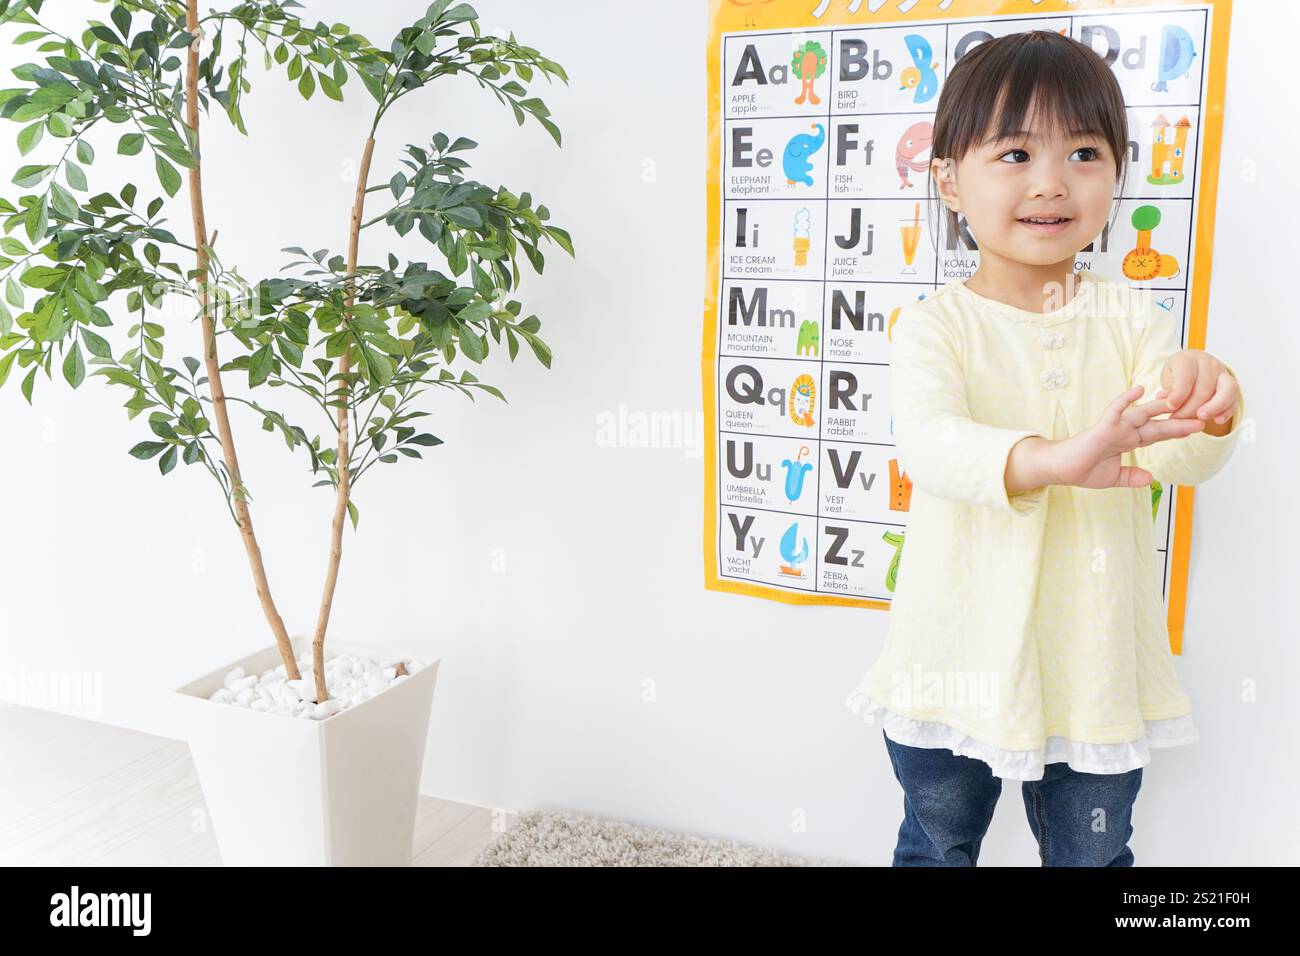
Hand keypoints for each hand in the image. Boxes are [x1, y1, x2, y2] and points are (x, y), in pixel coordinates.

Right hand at [1044, 385, 1207, 488]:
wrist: (1058, 469)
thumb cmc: (1080, 470)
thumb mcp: (1112, 478)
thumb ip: (1131, 476)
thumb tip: (1151, 479)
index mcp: (1127, 442)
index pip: (1156, 435)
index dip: (1175, 431)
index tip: (1196, 428)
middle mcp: (1123, 432)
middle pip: (1156, 424)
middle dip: (1178, 421)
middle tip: (1201, 418)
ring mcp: (1113, 427)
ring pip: (1141, 414)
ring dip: (1160, 408)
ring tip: (1180, 400)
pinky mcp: (1101, 427)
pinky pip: (1115, 410)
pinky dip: (1126, 400)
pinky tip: (1139, 390)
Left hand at [1151, 349, 1238, 434]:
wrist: (1191, 369)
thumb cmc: (1177, 375)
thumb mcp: (1167, 379)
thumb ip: (1168, 390)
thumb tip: (1165, 400)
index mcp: (1188, 359)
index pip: (1186, 376)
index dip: (1179, 393)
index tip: (1171, 406)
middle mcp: (1209, 363)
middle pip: (1205, 387)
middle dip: (1192, 407)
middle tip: (1179, 419)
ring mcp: (1223, 373)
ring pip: (1226, 390)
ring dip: (1214, 408)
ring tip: (1201, 418)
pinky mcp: (1232, 385)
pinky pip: (1234, 398)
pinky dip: (1227, 411)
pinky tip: (1218, 420)